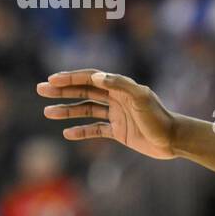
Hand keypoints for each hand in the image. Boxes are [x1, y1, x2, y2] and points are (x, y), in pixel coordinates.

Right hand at [37, 70, 177, 159]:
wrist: (173, 140)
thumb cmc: (158, 118)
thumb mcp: (141, 98)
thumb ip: (119, 85)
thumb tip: (96, 75)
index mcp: (119, 87)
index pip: (90, 78)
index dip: (70, 78)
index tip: (52, 80)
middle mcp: (115, 98)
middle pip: (83, 91)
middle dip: (62, 91)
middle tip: (41, 90)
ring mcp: (116, 115)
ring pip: (86, 109)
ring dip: (67, 110)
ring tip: (47, 112)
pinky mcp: (118, 131)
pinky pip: (95, 129)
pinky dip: (81, 131)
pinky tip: (67, 133)